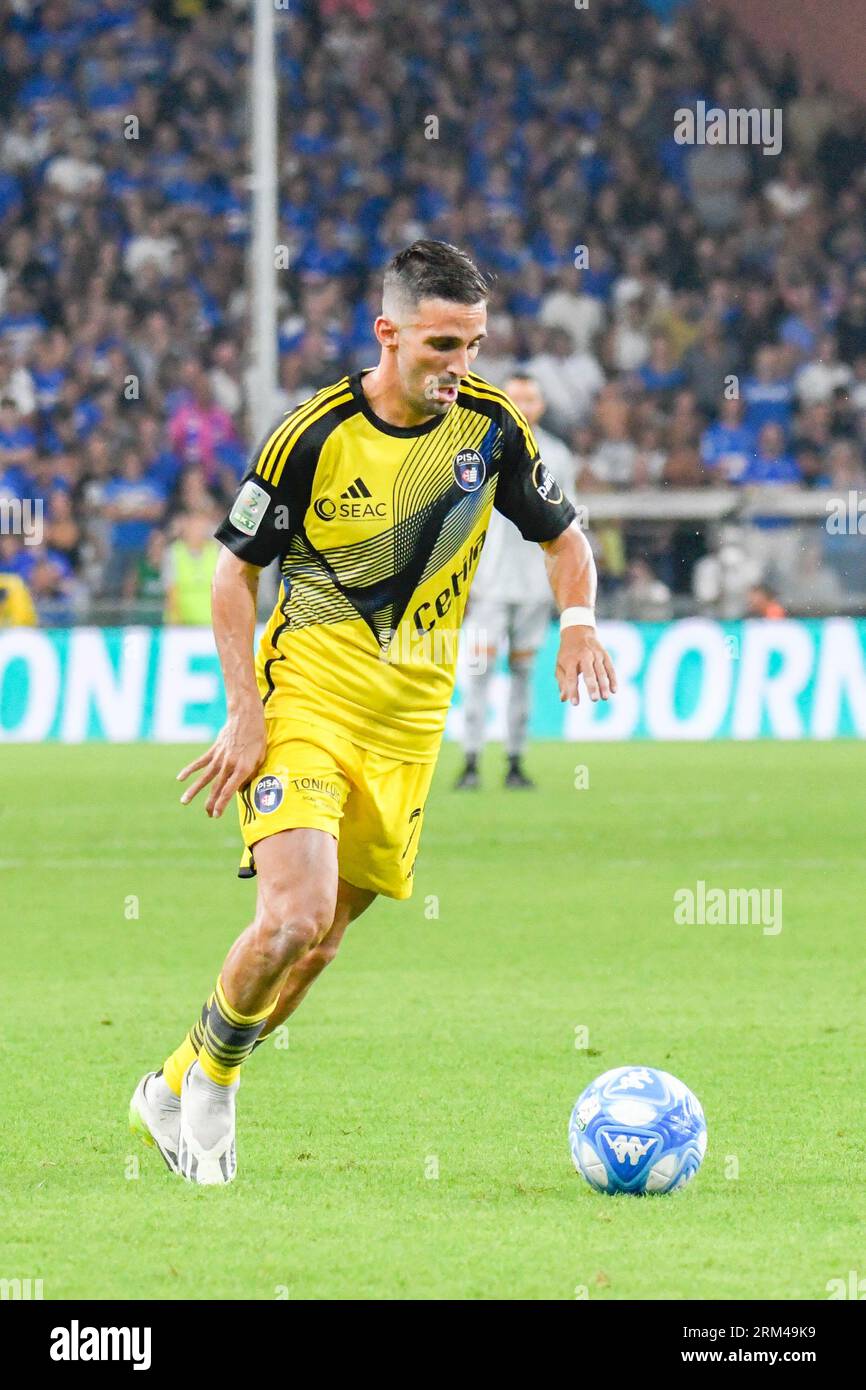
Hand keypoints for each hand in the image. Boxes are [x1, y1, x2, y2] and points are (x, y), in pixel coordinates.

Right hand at [176, 703, 267, 818]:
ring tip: (184, 801)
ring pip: (205, 777)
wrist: (245, 717)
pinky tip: (180, 778)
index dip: (222, 804)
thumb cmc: (257, 738)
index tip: (216, 815)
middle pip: (217, 787)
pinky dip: (189, 770)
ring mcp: (219, 757)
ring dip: (194, 790)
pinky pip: (200, 762)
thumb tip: (241, 787)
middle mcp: (229, 764)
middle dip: (211, 803)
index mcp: (242, 768)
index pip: (229, 790)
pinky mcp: (214, 750)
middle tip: (208, 814)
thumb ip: (251, 774)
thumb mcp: (261, 757)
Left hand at [555, 626, 616, 705]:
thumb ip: (562, 682)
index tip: (574, 704)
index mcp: (570, 660)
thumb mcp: (560, 665)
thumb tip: (563, 699)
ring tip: (605, 698)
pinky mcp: (605, 655)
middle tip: (594, 699)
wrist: (578, 632)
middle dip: (592, 686)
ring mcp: (596, 655)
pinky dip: (613, 679)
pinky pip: (610, 668)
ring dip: (604, 685)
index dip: (573, 691)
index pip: (571, 678)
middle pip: (589, 673)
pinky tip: (614, 690)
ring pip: (601, 671)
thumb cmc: (567, 654)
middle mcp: (584, 656)